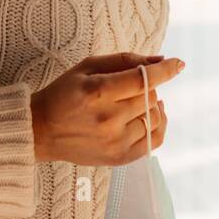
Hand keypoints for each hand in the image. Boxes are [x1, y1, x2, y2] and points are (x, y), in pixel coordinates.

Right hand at [30, 52, 183, 165]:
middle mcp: (109, 119)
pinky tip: (149, 116)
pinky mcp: (118, 158)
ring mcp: (115, 141)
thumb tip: (159, 60)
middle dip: (147, 86)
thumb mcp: (87, 67)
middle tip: (132, 85)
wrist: (40, 131)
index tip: (178, 63)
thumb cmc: (64, 93)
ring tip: (137, 101)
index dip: (165, 70)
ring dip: (151, 105)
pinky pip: (154, 141)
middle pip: (150, 96)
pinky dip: (158, 125)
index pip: (143, 79)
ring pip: (155, 117)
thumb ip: (125, 60)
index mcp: (98, 92)